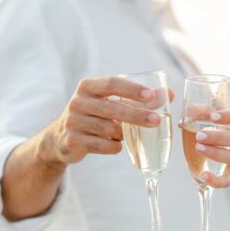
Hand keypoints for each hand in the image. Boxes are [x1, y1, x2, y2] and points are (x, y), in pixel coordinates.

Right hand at [42, 76, 170, 166]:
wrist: (60, 138)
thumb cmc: (94, 115)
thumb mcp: (110, 101)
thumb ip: (138, 98)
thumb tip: (169, 94)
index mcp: (88, 86)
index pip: (112, 83)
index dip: (132, 90)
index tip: (151, 96)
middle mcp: (78, 101)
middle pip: (113, 107)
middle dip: (137, 115)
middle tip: (156, 121)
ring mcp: (73, 121)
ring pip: (110, 129)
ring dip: (123, 134)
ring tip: (122, 133)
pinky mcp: (72, 140)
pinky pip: (102, 146)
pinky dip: (114, 147)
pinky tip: (115, 144)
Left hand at [183, 106, 229, 188]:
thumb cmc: (228, 127)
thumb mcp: (219, 116)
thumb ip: (202, 112)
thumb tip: (186, 117)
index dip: (229, 116)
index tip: (213, 116)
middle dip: (219, 137)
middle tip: (199, 136)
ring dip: (216, 153)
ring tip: (198, 147)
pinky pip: (228, 179)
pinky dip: (217, 180)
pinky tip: (204, 176)